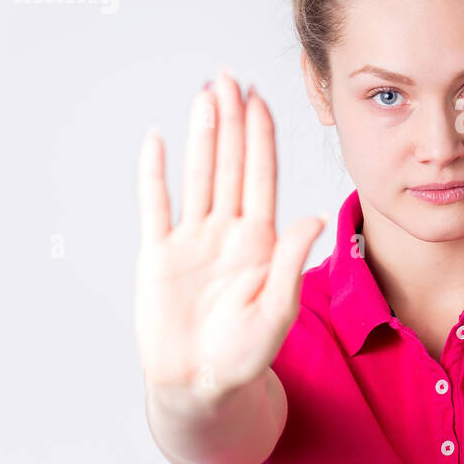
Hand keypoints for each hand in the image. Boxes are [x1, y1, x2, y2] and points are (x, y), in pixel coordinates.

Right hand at [134, 70, 327, 409]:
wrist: (202, 386)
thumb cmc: (246, 355)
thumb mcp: (277, 311)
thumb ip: (290, 264)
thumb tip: (310, 220)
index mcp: (261, 242)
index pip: (261, 177)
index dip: (261, 137)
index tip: (261, 98)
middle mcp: (228, 232)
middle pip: (230, 164)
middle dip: (232, 121)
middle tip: (229, 78)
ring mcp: (193, 241)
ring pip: (198, 176)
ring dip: (201, 136)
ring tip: (205, 96)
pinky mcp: (159, 256)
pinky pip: (155, 207)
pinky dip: (154, 175)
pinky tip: (156, 141)